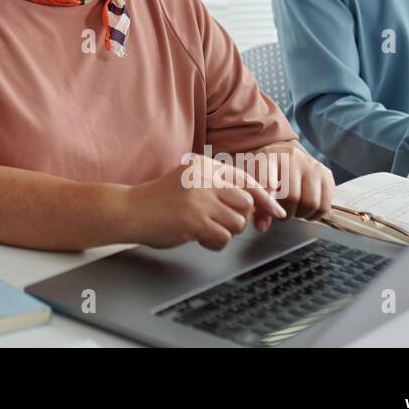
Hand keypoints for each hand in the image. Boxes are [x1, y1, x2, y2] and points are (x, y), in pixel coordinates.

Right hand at [124, 154, 286, 250]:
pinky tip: (197, 236)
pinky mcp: (195, 220)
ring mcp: (200, 199)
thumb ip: (217, 185)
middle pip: (247, 203)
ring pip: (238, 222)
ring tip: (205, 229)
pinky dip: (214, 242)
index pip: (246, 180)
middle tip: (220, 222)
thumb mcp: (190, 180)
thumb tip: (254, 203)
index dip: (265, 198)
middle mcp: (205, 178)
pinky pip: (223, 238)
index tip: (277, 211)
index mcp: (205, 166)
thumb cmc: (161, 200)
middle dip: (239, 218)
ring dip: (225, 231)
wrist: (131, 210)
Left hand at [254, 141, 333, 219]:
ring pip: (310, 203)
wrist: (284, 154)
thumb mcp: (254, 182)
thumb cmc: (265, 170)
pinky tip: (304, 208)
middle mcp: (293, 158)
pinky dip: (314, 214)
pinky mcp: (327, 175)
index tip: (270, 211)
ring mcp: (312, 166)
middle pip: (291, 197)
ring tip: (292, 209)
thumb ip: (256, 204)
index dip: (268, 199)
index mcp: (269, 157)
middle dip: (284, 212)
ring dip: (300, 213)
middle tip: (279, 211)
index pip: (268, 180)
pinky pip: (324, 206)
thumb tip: (262, 227)